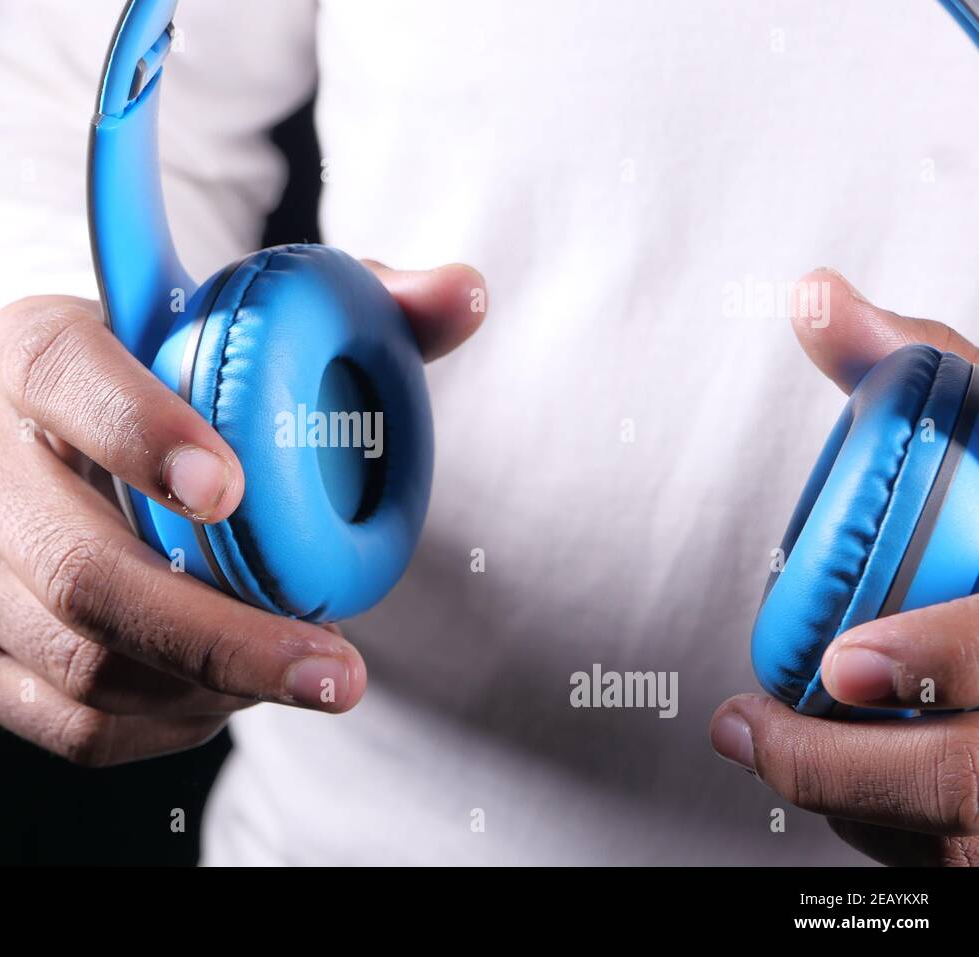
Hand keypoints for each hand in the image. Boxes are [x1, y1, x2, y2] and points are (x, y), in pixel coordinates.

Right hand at [0, 261, 484, 765]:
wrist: (55, 431)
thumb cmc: (166, 373)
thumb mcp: (247, 320)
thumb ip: (358, 302)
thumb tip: (464, 295)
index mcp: (26, 347)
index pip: (66, 378)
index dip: (141, 434)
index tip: (233, 492)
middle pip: (78, 569)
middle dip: (217, 634)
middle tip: (335, 665)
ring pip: (80, 661)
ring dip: (208, 688)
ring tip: (298, 674)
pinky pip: (65, 722)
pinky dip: (163, 727)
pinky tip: (226, 698)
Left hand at [710, 268, 978, 864]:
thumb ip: (939, 373)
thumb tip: (818, 299)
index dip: (941, 657)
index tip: (851, 662)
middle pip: (971, 774)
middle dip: (845, 765)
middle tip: (752, 727)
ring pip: (960, 834)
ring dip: (859, 807)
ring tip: (768, 752)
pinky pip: (960, 860)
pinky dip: (903, 835)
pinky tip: (858, 800)